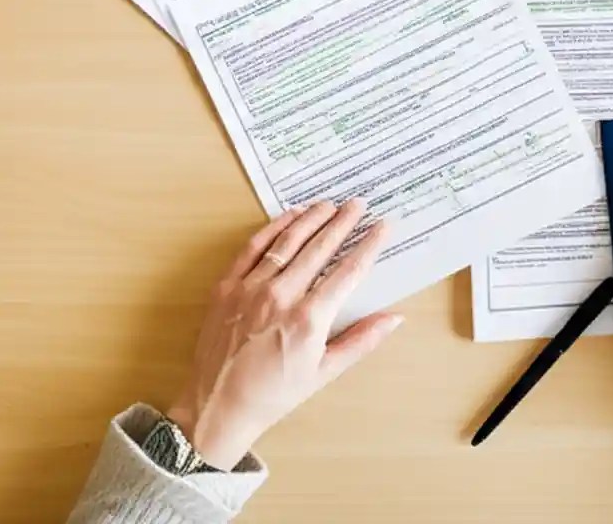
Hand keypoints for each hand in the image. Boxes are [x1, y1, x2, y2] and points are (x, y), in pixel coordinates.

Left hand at [166, 200, 402, 470]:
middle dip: (342, 222)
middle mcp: (281, 296)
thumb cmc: (273, 395)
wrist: (218, 407)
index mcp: (309, 319)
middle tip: (358, 204)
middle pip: (319, 248)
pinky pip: (253, 248)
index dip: (368, 245)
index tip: (383, 227)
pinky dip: (273, 228)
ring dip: (311, 218)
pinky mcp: (227, 287)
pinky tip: (289, 216)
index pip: (348, 271)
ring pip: (287, 241)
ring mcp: (251, 288)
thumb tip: (395, 318)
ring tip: (328, 204)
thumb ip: (361, 341)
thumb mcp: (324, 373)